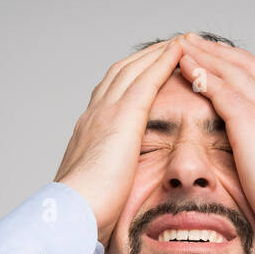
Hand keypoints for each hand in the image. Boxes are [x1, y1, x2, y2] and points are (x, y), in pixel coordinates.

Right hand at [55, 36, 184, 245]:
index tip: (146, 69)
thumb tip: (114, 193)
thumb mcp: (98, 189)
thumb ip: (107, 182)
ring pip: (134, 68)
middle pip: (122, 72)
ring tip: (180, 42)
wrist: (74, 210)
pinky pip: (147, 79)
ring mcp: (107, 112)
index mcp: (89, 131)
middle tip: (168, 46)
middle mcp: (95, 114)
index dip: (130, 78)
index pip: (111, 94)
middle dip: (145, 57)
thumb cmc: (86, 211)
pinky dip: (163, 62)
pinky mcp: (124, 116)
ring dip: (157, 52)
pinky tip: (179, 52)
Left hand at [178, 33, 254, 244]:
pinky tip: (184, 65)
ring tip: (184, 44)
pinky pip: (221, 88)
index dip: (243, 65)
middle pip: (249, 66)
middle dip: (222, 51)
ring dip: (207, 54)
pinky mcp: (251, 122)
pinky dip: (202, 72)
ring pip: (233, 70)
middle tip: (198, 40)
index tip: (225, 58)